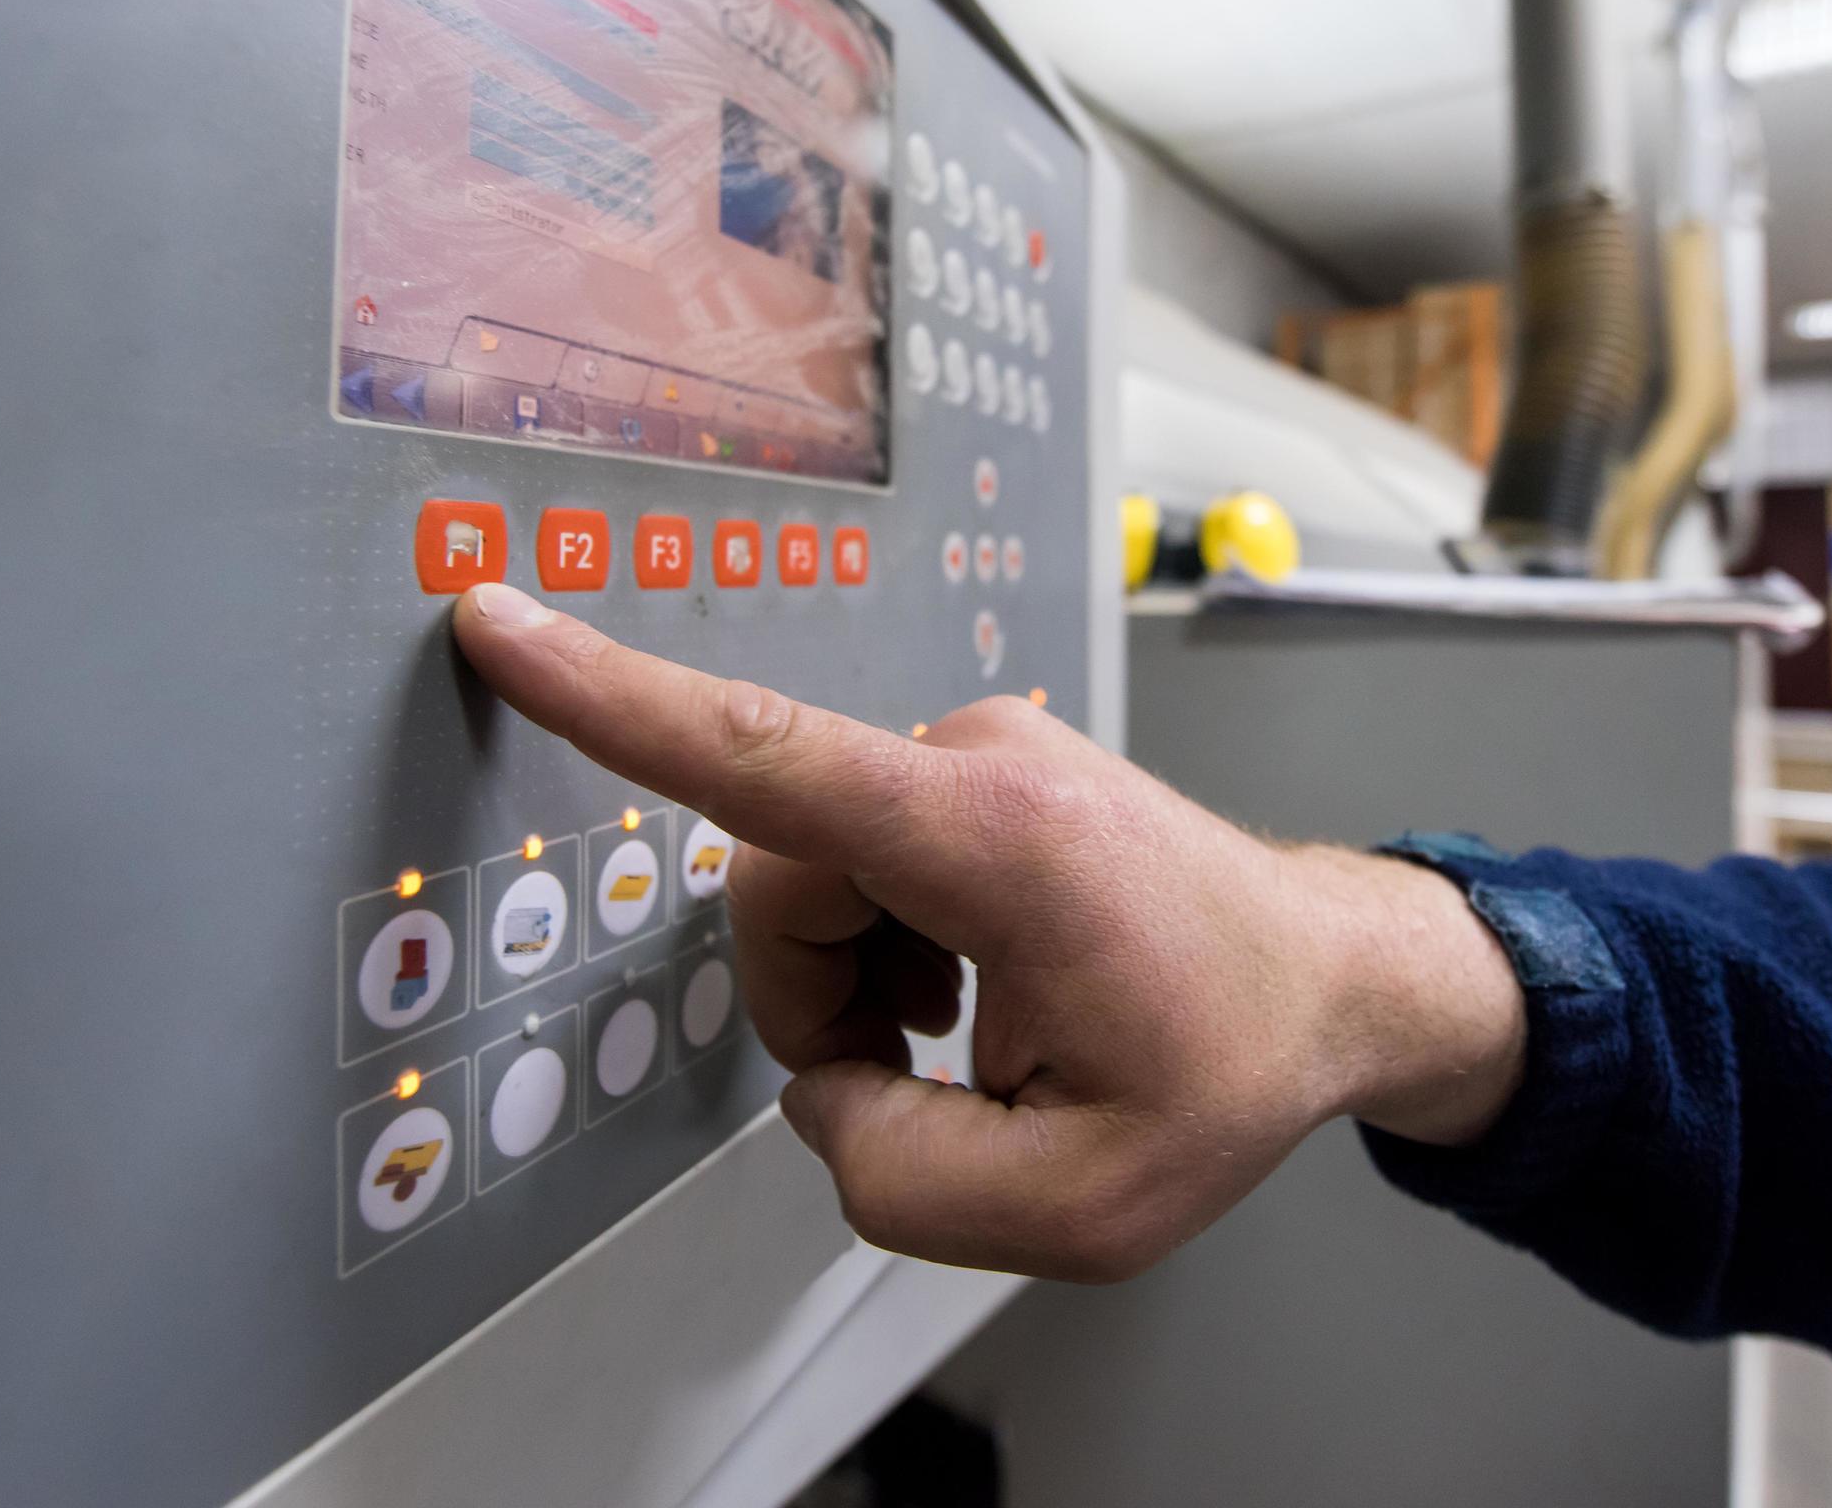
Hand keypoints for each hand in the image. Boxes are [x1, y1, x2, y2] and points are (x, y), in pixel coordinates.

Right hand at [451, 582, 1526, 1281]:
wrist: (1330, 976)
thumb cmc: (1233, 1066)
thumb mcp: (1084, 1209)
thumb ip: (896, 1174)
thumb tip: (822, 1091)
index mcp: (996, 838)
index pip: (765, 756)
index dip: (612, 698)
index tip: (502, 621)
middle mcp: (977, 757)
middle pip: (775, 882)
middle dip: (817, 1004)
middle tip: (929, 1071)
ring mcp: (977, 747)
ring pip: (808, 881)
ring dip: (855, 982)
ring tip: (970, 1031)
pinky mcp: (973, 763)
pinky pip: (855, 861)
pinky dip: (885, 946)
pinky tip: (975, 989)